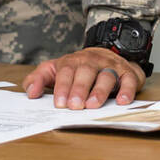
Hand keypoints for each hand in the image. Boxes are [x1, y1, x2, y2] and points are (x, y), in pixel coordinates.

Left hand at [22, 48, 144, 108]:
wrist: (106, 54)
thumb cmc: (78, 68)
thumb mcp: (54, 70)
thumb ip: (39, 79)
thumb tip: (30, 93)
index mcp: (72, 61)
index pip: (66, 72)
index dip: (62, 87)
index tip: (59, 103)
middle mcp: (91, 61)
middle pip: (85, 72)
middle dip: (79, 89)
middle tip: (75, 105)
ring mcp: (110, 65)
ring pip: (106, 75)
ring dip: (100, 90)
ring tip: (93, 105)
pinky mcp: (127, 72)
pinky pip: (129, 80)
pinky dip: (127, 90)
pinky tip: (122, 101)